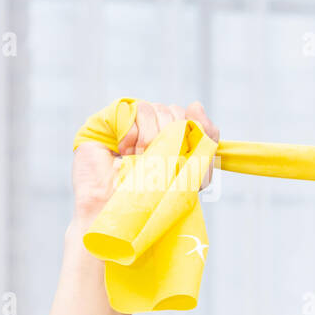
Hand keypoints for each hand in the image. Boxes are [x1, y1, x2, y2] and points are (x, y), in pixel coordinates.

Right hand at [71, 100, 219, 226]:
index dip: (196, 131)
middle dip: (172, 137)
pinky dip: (133, 134)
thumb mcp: (191, 175)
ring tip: (141, 160)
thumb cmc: (154, 196)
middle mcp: (154, 125)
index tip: (188, 152)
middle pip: (174, 111)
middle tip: (162, 161)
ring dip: (151, 139)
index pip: (192, 117)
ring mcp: (133, 121)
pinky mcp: (111, 119)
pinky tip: (126, 152)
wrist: (119, 210)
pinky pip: (133, 111)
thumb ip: (204, 143)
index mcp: (175, 136)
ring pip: (153, 108)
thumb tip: (195, 104)